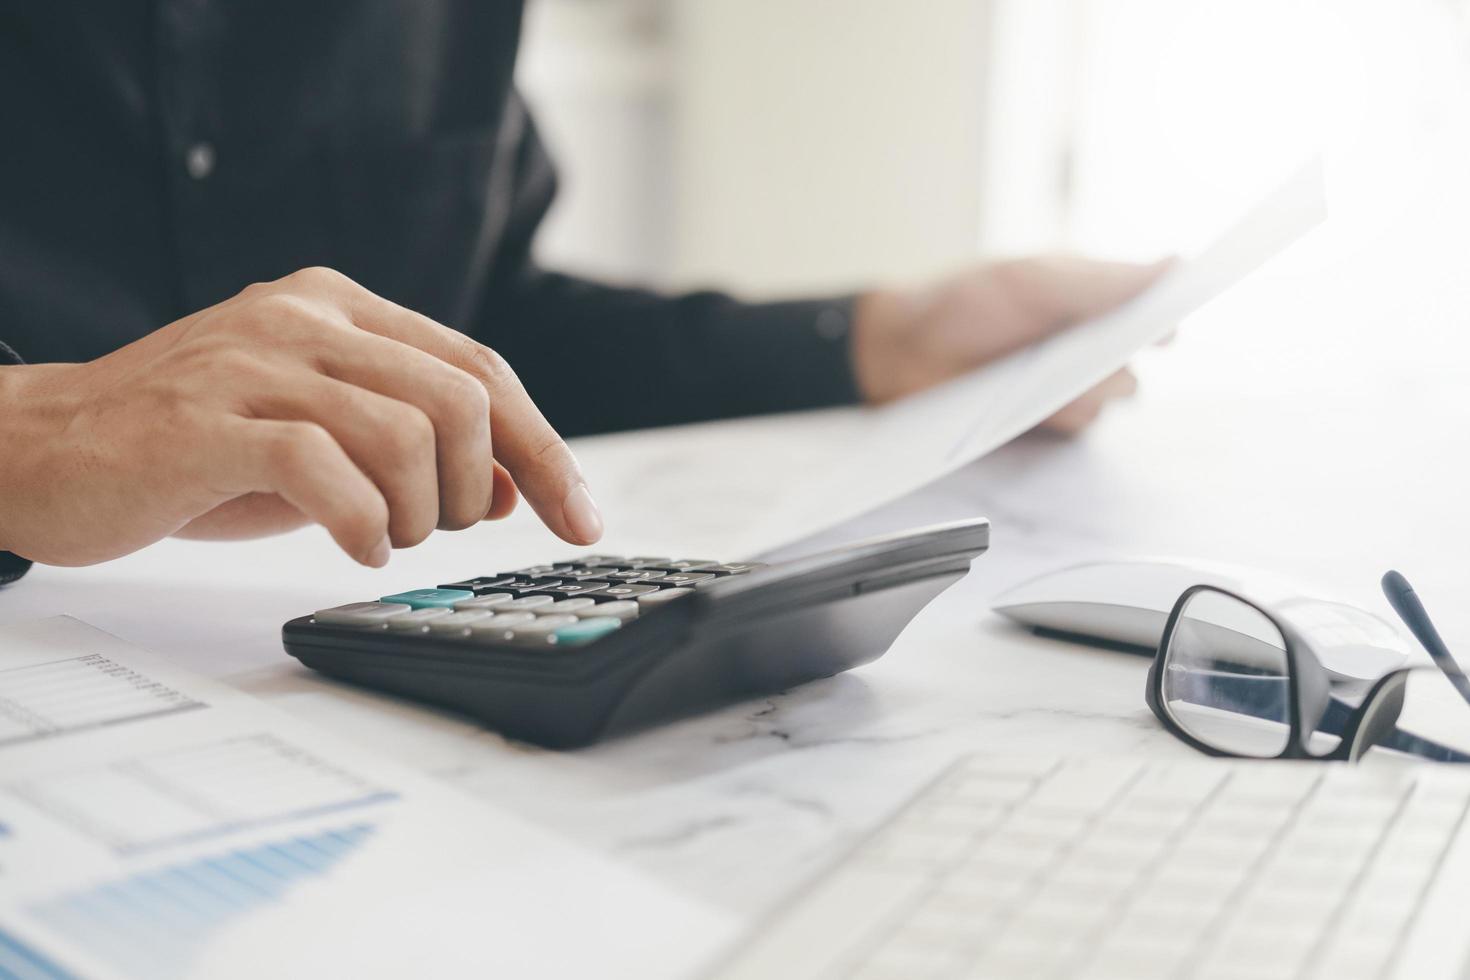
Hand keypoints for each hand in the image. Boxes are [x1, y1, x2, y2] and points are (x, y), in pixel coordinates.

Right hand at [0, 267, 602, 566]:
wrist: (45, 448)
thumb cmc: (194, 450)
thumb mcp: (323, 442)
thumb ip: (415, 448)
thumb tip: (511, 481)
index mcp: (343, 309)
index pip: (481, 371)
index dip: (546, 449)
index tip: (583, 518)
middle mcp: (306, 317)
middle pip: (462, 398)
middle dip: (478, 486)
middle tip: (441, 528)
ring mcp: (256, 362)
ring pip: (407, 432)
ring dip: (420, 512)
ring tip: (383, 535)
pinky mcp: (209, 420)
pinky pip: (327, 470)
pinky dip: (364, 525)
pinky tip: (354, 543)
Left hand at [851, 255, 1169, 433]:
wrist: (902, 354)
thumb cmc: (961, 304)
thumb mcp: (1032, 283)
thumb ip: (1103, 282)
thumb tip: (1175, 265)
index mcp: (1090, 288)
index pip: (1152, 298)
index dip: (1170, 310)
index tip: (1170, 326)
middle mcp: (1087, 331)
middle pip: (1139, 353)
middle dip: (1119, 354)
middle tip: (1084, 354)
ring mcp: (1068, 374)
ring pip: (1115, 392)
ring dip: (1090, 387)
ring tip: (1045, 375)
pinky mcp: (1047, 412)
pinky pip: (1082, 420)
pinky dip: (1064, 414)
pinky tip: (1032, 402)